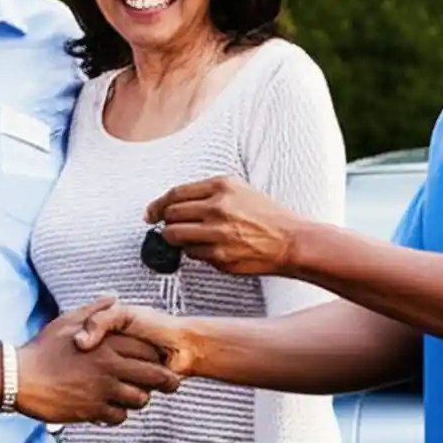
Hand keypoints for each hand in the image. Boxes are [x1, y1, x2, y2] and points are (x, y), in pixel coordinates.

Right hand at [16, 298, 180, 425]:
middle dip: (165, 381)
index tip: (156, 360)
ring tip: (131, 395)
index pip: (147, 350)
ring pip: (140, 398)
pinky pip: (119, 416)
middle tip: (169, 384)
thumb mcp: (69, 321)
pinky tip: (110, 407)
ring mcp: (101, 390)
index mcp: (106, 343)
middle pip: (154, 376)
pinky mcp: (92, 410)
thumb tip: (114, 297)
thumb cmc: (43, 348)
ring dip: (139, 398)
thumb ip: (96, 311)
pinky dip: (118, 413)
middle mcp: (108, 366)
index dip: (156, 356)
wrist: (20, 377)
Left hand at [145, 176, 304, 275]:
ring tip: (186, 239)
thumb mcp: (239, 190)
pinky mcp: (220, 256)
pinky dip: (195, 253)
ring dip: (175, 239)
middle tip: (167, 227)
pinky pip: (192, 254)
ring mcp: (218, 233)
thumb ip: (207, 193)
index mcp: (221, 186)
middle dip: (165, 222)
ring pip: (175, 236)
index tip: (152, 213)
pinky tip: (209, 249)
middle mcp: (218, 207)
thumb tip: (172, 204)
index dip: (158, 204)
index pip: (175, 193)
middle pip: (171, 214)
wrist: (291, 241)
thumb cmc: (266, 216)